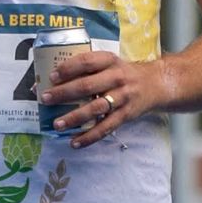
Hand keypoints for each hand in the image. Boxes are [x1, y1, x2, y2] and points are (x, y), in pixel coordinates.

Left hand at [47, 45, 174, 142]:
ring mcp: (123, 97)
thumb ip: (88, 70)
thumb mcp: (110, 64)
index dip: (68, 68)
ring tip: (57, 124)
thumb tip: (53, 81)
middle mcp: (117, 77)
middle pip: (87, 86)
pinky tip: (75, 142)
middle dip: (64, 93)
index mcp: (109, 61)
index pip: (86, 62)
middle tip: (45, 99)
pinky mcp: (126, 115)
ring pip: (95, 108)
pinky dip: (90, 136)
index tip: (51, 76)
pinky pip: (106, 127)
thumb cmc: (123, 73)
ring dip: (74, 117)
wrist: (156, 84)